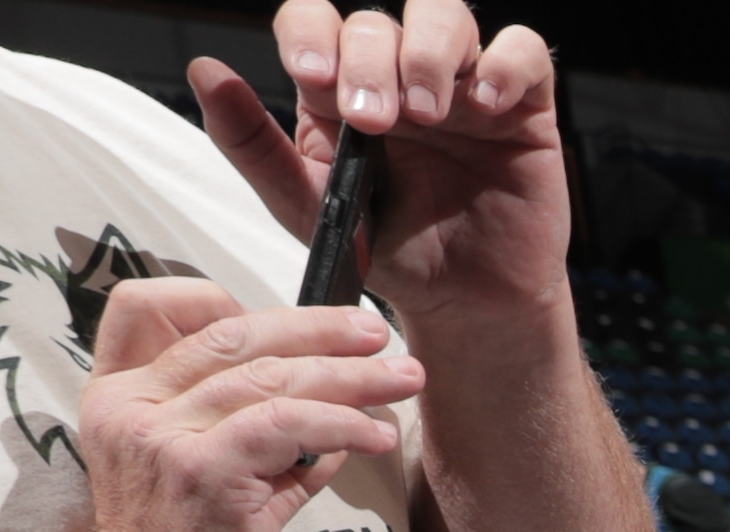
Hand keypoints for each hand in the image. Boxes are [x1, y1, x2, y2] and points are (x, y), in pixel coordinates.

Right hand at [70, 283, 426, 531]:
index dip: (220, 298)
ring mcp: (163, 434)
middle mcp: (131, 405)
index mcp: (120, 397)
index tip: (288, 325)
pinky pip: (288, 425)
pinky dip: (343, 424)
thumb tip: (334, 413)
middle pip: (230, 331)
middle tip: (379, 335)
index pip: (147, 305)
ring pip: (271, 376)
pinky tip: (380, 435)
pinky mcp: (204, 470)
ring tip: (403, 381)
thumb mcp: (218, 483)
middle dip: (316, 329)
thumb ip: (260, 442)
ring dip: (350, 376)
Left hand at [189, 3, 575, 338]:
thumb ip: (253, 144)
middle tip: (375, 121)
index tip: (314, 79)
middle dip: (371, 63)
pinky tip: (488, 104)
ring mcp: (461, 86)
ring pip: (448, 15)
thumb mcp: (305, 207)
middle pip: (378, 22)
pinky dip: (506, 65)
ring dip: (430, 54)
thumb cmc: (389, 253)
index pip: (316, 21)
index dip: (313, 35)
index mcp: (340, 88)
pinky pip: (525, 53)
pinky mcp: (523, 107)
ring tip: (428, 113)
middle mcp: (398, 75)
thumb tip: (205, 71)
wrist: (465, 304)